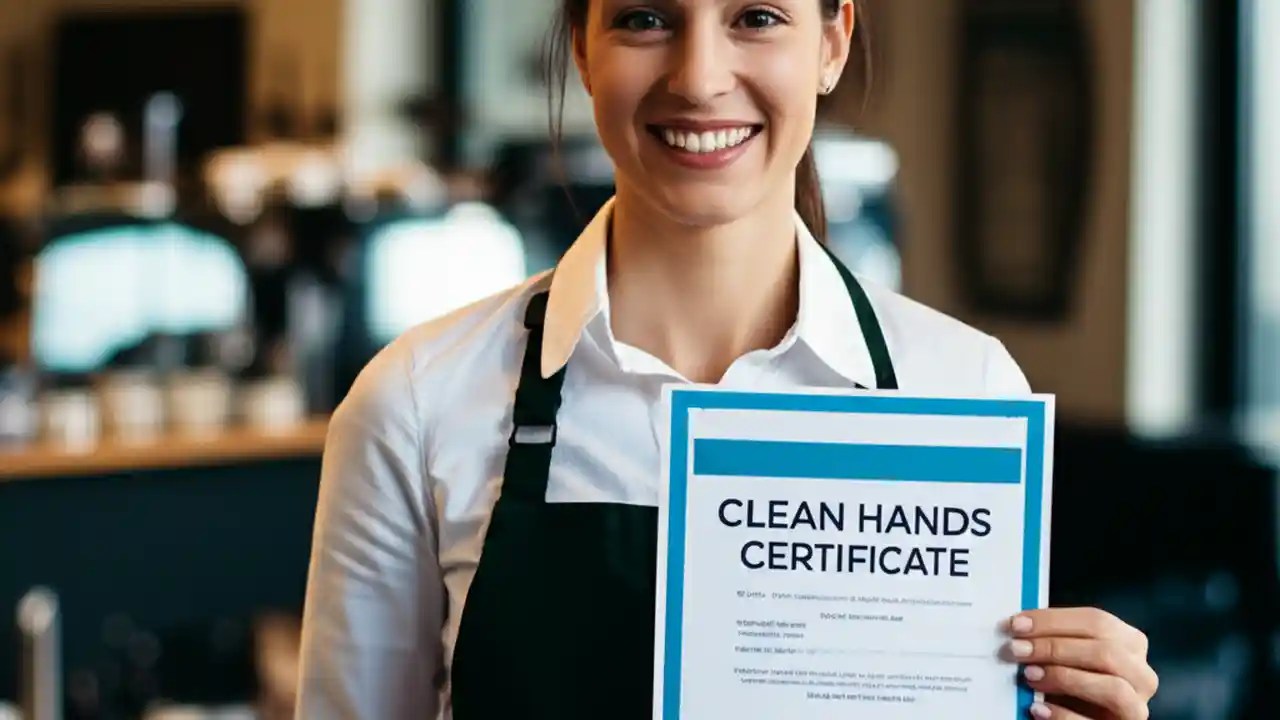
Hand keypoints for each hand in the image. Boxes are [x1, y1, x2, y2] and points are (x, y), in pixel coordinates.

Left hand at [1003, 607, 1157, 718]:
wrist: (1076, 716)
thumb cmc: (1070, 683)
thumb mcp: (1066, 657)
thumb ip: (1052, 640)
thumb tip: (1019, 624)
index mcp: (1130, 644)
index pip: (1097, 621)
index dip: (1055, 620)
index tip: (1018, 624)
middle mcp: (1141, 674)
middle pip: (1105, 651)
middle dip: (1055, 648)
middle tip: (1017, 649)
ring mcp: (1136, 705)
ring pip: (1113, 687)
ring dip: (1065, 678)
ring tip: (1029, 676)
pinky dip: (1062, 715)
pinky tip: (1037, 708)